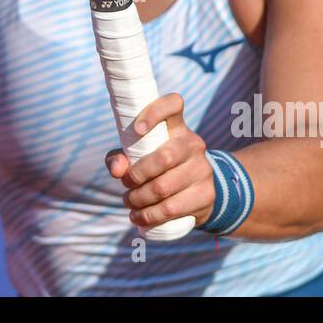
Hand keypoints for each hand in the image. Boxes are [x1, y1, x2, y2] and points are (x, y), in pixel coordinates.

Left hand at [105, 92, 214, 230]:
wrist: (197, 192)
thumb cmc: (160, 167)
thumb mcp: (140, 157)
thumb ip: (121, 158)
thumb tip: (117, 169)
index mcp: (177, 127)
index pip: (173, 104)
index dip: (155, 112)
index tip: (138, 129)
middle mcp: (193, 144)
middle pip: (164, 157)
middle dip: (137, 176)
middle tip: (127, 184)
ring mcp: (203, 169)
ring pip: (164, 187)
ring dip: (139, 200)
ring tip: (130, 203)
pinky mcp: (206, 195)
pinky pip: (171, 208)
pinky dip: (149, 216)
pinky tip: (139, 217)